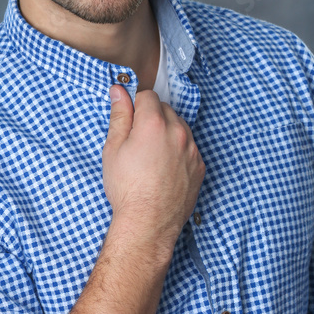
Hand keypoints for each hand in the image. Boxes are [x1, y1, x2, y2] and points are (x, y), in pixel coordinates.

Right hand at [102, 85, 205, 255]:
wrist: (148, 223)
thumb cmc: (127, 187)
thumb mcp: (113, 148)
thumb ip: (119, 115)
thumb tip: (119, 90)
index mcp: (154, 123)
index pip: (148, 96)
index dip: (135, 107)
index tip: (130, 122)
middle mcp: (178, 132)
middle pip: (165, 109)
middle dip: (152, 118)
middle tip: (138, 142)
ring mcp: (192, 149)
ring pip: (179, 127)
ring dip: (167, 133)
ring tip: (151, 156)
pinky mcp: (199, 165)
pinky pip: (189, 147)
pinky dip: (178, 150)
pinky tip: (164, 168)